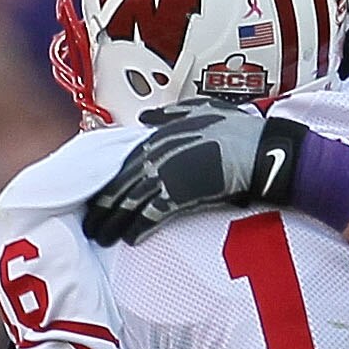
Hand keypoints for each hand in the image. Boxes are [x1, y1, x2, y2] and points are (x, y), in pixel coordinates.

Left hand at [83, 99, 266, 244]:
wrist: (259, 151)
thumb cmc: (238, 131)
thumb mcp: (201, 110)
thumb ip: (171, 114)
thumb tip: (147, 116)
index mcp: (159, 138)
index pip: (123, 163)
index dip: (108, 182)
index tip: (96, 196)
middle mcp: (157, 157)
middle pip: (120, 185)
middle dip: (102, 207)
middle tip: (88, 224)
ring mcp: (166, 177)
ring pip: (130, 201)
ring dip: (113, 221)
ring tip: (100, 237)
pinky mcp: (179, 196)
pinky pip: (152, 214)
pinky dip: (139, 227)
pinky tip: (130, 238)